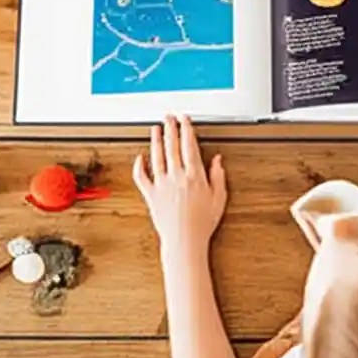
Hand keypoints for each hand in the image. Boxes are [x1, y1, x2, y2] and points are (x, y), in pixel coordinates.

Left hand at [133, 115, 227, 255]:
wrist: (184, 240)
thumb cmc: (202, 223)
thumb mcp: (219, 198)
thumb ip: (218, 176)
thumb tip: (217, 160)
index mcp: (194, 176)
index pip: (189, 145)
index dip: (187, 129)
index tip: (185, 120)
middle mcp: (176, 176)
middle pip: (172, 146)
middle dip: (170, 128)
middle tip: (168, 117)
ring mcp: (161, 185)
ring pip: (157, 156)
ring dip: (156, 140)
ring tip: (156, 129)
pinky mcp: (150, 195)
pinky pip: (141, 177)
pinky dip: (139, 165)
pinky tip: (140, 156)